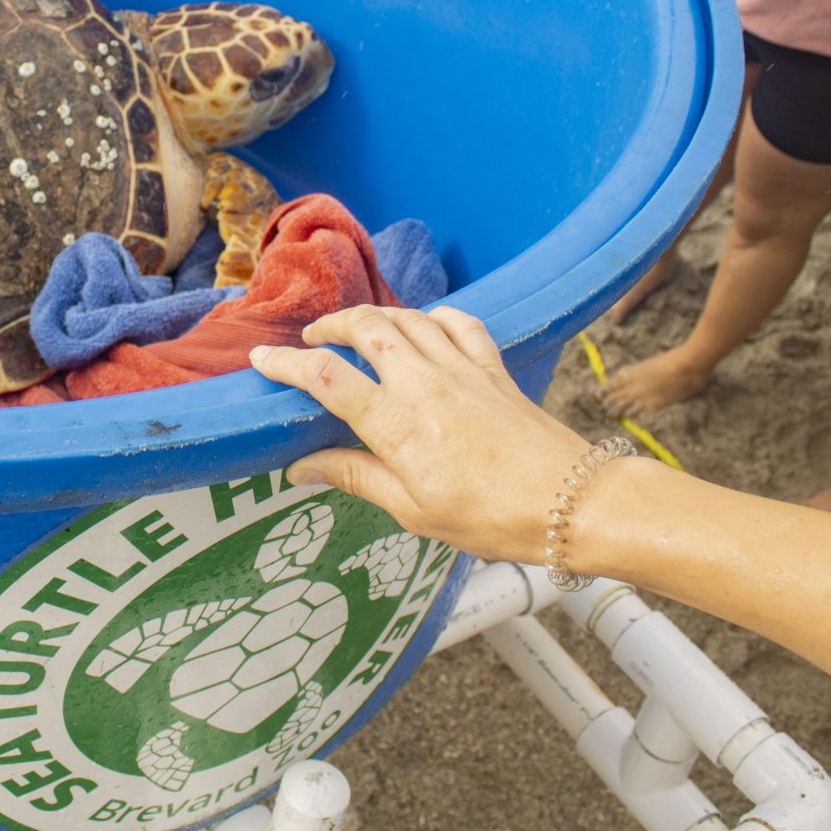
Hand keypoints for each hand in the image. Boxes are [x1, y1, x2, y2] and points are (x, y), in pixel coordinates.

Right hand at [247, 306, 590, 563]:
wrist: (569, 501)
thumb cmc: (489, 516)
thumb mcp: (412, 510)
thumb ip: (354, 477)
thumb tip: (300, 467)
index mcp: (396, 423)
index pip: (325, 377)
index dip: (286, 363)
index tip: (261, 359)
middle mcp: (423, 382)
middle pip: (364, 327)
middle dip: (330, 324)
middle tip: (311, 338)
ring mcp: (461, 368)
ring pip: (406, 317)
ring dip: (373, 315)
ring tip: (356, 327)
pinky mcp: (492, 366)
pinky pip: (457, 322)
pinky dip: (433, 316)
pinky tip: (424, 325)